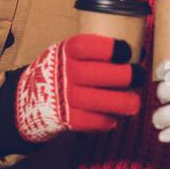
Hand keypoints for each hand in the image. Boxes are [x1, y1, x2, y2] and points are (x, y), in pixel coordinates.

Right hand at [14, 34, 144, 142]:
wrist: (30, 99)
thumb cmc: (64, 71)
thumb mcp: (70, 53)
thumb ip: (94, 53)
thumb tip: (136, 55)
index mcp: (65, 52)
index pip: (86, 47)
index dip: (109, 49)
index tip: (126, 51)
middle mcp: (62, 73)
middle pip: (94, 74)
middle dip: (123, 76)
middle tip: (138, 75)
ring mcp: (62, 97)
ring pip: (95, 101)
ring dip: (120, 102)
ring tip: (134, 102)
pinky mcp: (65, 119)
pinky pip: (90, 121)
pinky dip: (106, 120)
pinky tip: (113, 116)